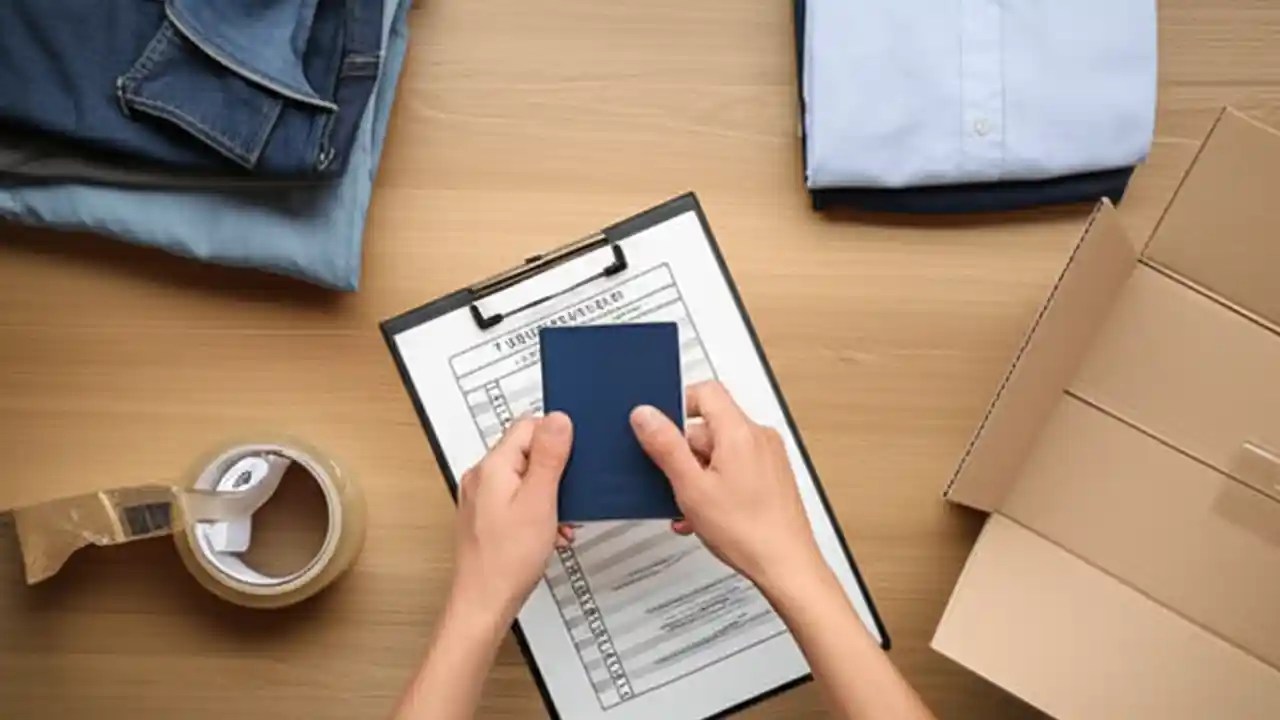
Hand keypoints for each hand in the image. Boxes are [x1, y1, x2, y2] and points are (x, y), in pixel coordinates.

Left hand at [450, 413, 572, 625]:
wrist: (484, 603)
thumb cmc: (507, 560)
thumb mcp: (540, 501)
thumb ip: (549, 456)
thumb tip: (558, 418)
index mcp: (492, 467)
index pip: (527, 426)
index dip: (556, 437)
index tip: (573, 458)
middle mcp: (481, 478)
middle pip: (526, 451)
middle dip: (554, 470)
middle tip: (569, 492)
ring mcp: (481, 498)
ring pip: (524, 478)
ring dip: (549, 493)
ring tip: (560, 518)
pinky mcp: (486, 517)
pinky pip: (517, 499)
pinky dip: (537, 510)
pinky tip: (550, 532)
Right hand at [629, 381, 824, 591]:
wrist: (787, 566)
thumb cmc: (749, 532)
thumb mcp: (691, 488)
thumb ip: (665, 446)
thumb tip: (645, 415)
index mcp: (739, 432)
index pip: (705, 392)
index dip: (677, 404)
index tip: (659, 428)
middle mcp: (759, 438)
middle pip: (709, 426)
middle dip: (683, 452)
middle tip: (670, 479)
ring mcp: (768, 458)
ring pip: (720, 451)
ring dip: (697, 474)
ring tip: (688, 505)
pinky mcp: (772, 477)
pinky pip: (735, 468)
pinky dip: (715, 484)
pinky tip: (703, 514)